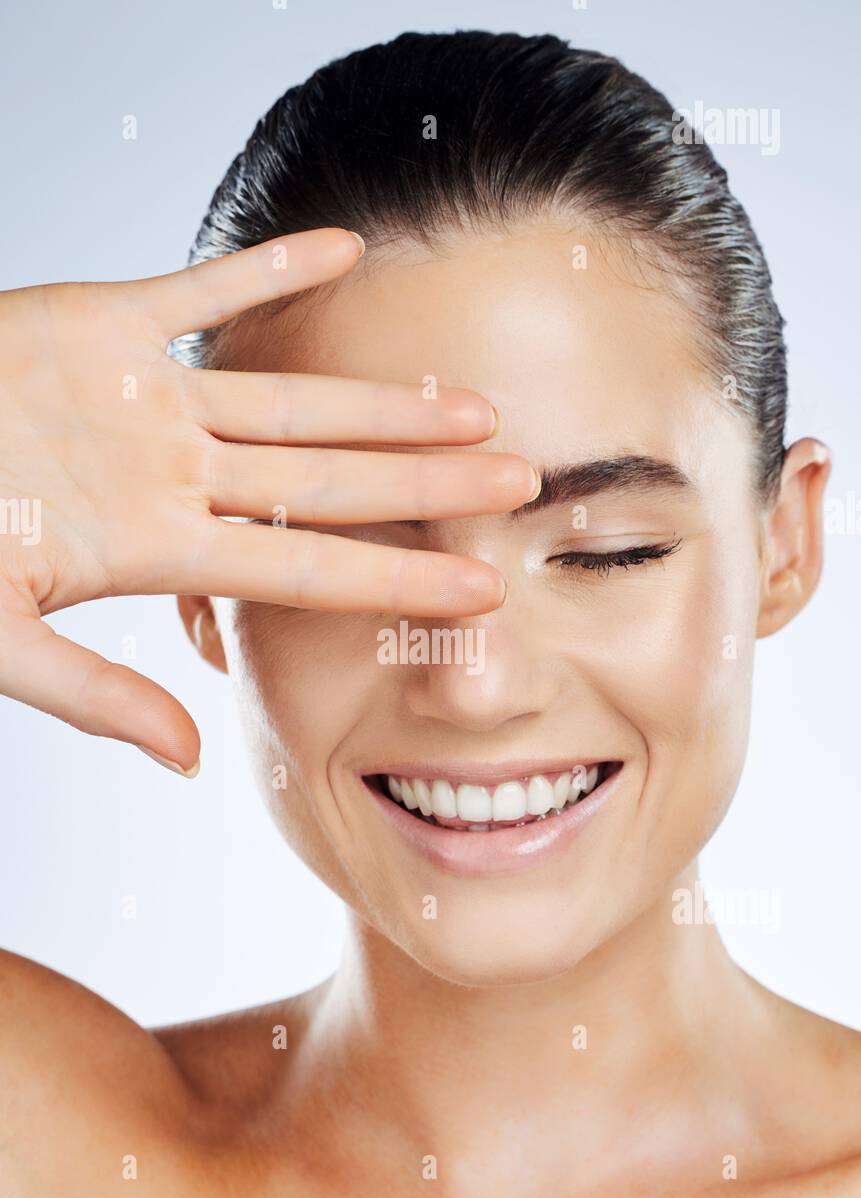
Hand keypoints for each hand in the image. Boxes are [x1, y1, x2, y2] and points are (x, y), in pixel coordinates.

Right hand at [0, 228, 535, 772]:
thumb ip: (94, 698)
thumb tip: (190, 761)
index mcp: (157, 550)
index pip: (306, 567)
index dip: (398, 576)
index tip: (486, 587)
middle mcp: (173, 477)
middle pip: (326, 482)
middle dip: (424, 484)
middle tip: (523, 484)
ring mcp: (144, 403)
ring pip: (286, 398)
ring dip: (378, 399)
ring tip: (472, 404)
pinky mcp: (99, 324)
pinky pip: (197, 288)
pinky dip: (263, 267)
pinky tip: (347, 249)